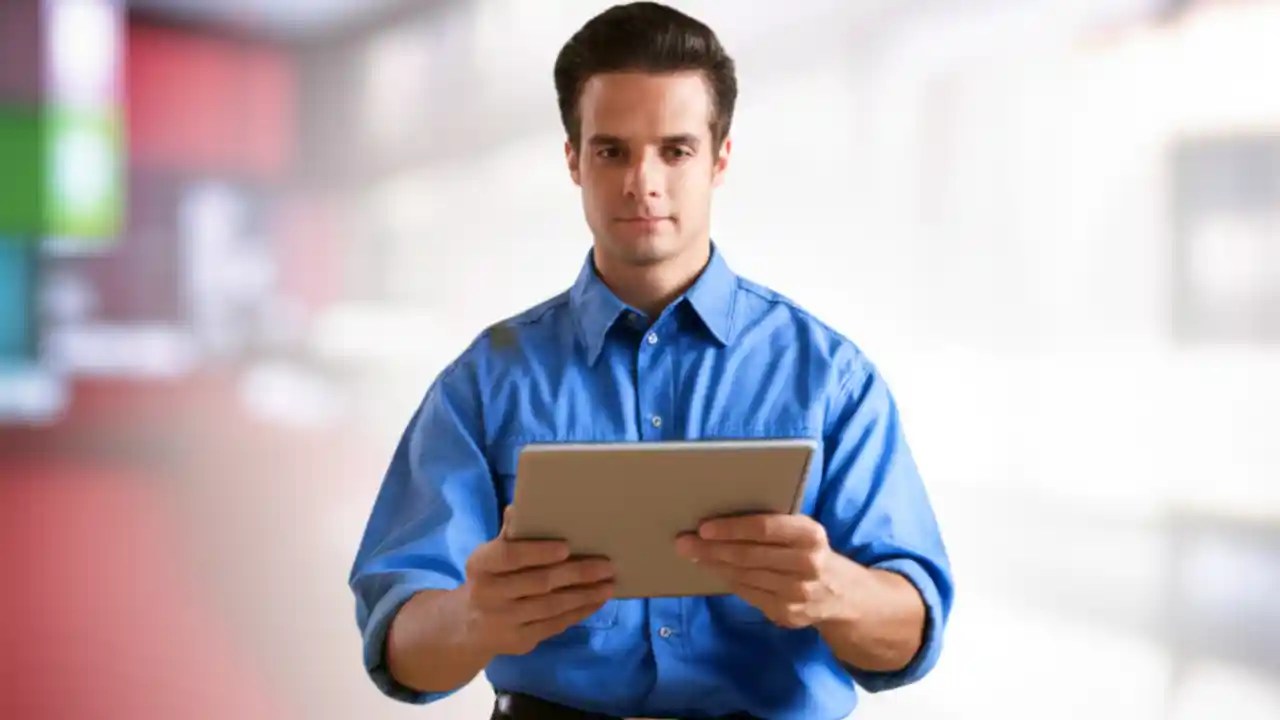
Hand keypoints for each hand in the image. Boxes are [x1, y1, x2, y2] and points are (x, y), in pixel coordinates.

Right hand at [462, 507, 615, 655]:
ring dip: (584, 595)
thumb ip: (510, 536)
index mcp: (481, 565)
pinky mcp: (520, 641)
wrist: (470, 626)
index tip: (567, 547)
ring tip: (609, 584)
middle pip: (539, 582)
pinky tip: (596, 601)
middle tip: (606, 565)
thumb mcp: (492, 556)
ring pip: (551, 606)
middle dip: (576, 574)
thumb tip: (521, 508)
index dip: (538, 551)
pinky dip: (579, 612)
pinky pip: (555, 625)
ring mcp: (504, 621)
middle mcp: (488, 594)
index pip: (509, 556)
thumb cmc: (491, 579)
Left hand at [675, 513, 846, 628]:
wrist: (842, 595)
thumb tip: (722, 520)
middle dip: (712, 549)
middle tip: (684, 543)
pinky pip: (749, 594)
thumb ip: (774, 525)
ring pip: (745, 576)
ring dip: (715, 565)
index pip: (764, 528)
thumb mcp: (803, 532)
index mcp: (810, 534)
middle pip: (749, 555)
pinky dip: (729, 581)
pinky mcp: (787, 614)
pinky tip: (715, 571)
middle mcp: (806, 564)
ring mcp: (797, 593)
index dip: (732, 528)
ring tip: (694, 556)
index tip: (704, 528)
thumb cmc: (811, 551)